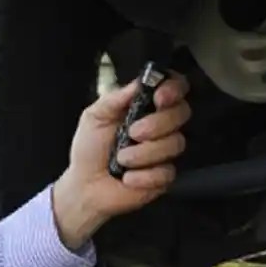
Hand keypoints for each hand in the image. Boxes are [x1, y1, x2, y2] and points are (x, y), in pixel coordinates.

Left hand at [52, 72, 190, 249]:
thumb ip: (116, 97)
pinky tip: (127, 178)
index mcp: (145, 107)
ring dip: (144, 152)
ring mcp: (164, 151)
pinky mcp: (164, 177)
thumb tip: (140, 82)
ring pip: (175, 143)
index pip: (174, 88)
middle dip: (158, 122)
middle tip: (132, 133)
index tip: (159, 98)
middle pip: (182, 112)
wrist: (84, 185)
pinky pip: (167, 172)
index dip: (173, 89)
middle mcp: (160, 126)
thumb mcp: (94, 116)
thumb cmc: (89, 148)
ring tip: (121, 159)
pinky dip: (143, 176)